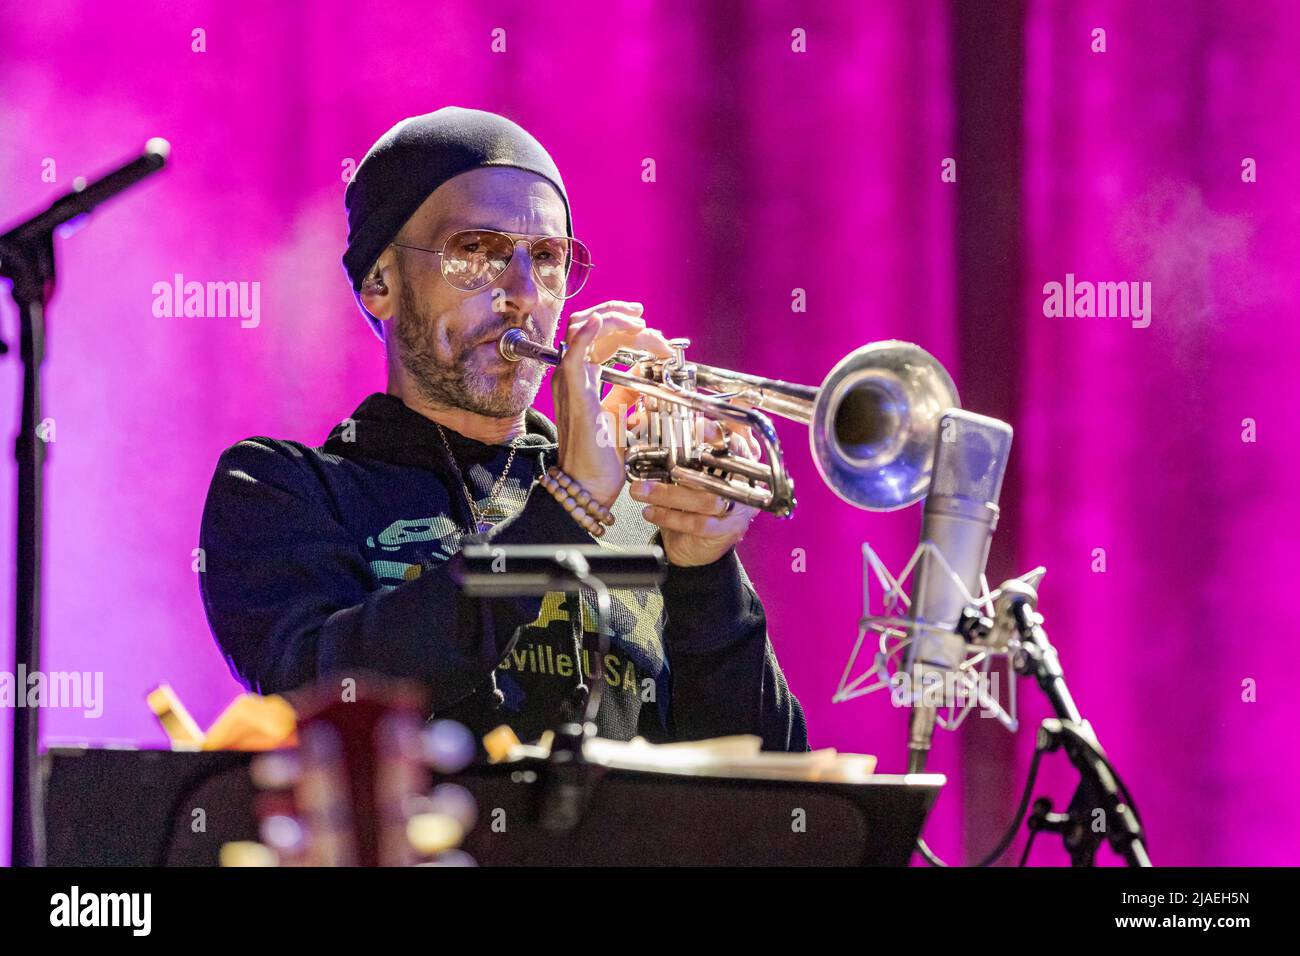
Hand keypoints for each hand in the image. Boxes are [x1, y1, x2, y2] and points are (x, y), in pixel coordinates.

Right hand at [552, 301, 671, 508]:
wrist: (589, 484)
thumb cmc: (601, 456)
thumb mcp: (619, 414)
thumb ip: (626, 391)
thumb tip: (640, 372)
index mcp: (581, 378)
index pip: (597, 335)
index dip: (621, 323)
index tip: (648, 327)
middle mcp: (570, 375)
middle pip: (589, 324)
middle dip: (622, 317)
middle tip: (648, 325)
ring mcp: (569, 383)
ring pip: (583, 330)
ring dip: (615, 321)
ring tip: (640, 326)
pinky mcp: (575, 394)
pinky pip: (574, 355)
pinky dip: (586, 334)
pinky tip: (601, 321)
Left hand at [630, 424, 761, 566]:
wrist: (691, 545)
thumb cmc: (687, 503)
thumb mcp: (683, 473)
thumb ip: (676, 450)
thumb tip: (646, 423)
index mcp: (735, 464)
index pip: (733, 442)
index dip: (716, 433)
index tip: (695, 426)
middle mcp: (742, 484)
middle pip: (718, 471)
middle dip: (684, 464)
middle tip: (654, 460)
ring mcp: (737, 509)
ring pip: (705, 499)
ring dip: (667, 494)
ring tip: (640, 491)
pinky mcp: (726, 531)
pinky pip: (698, 523)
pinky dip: (670, 516)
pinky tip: (650, 511)